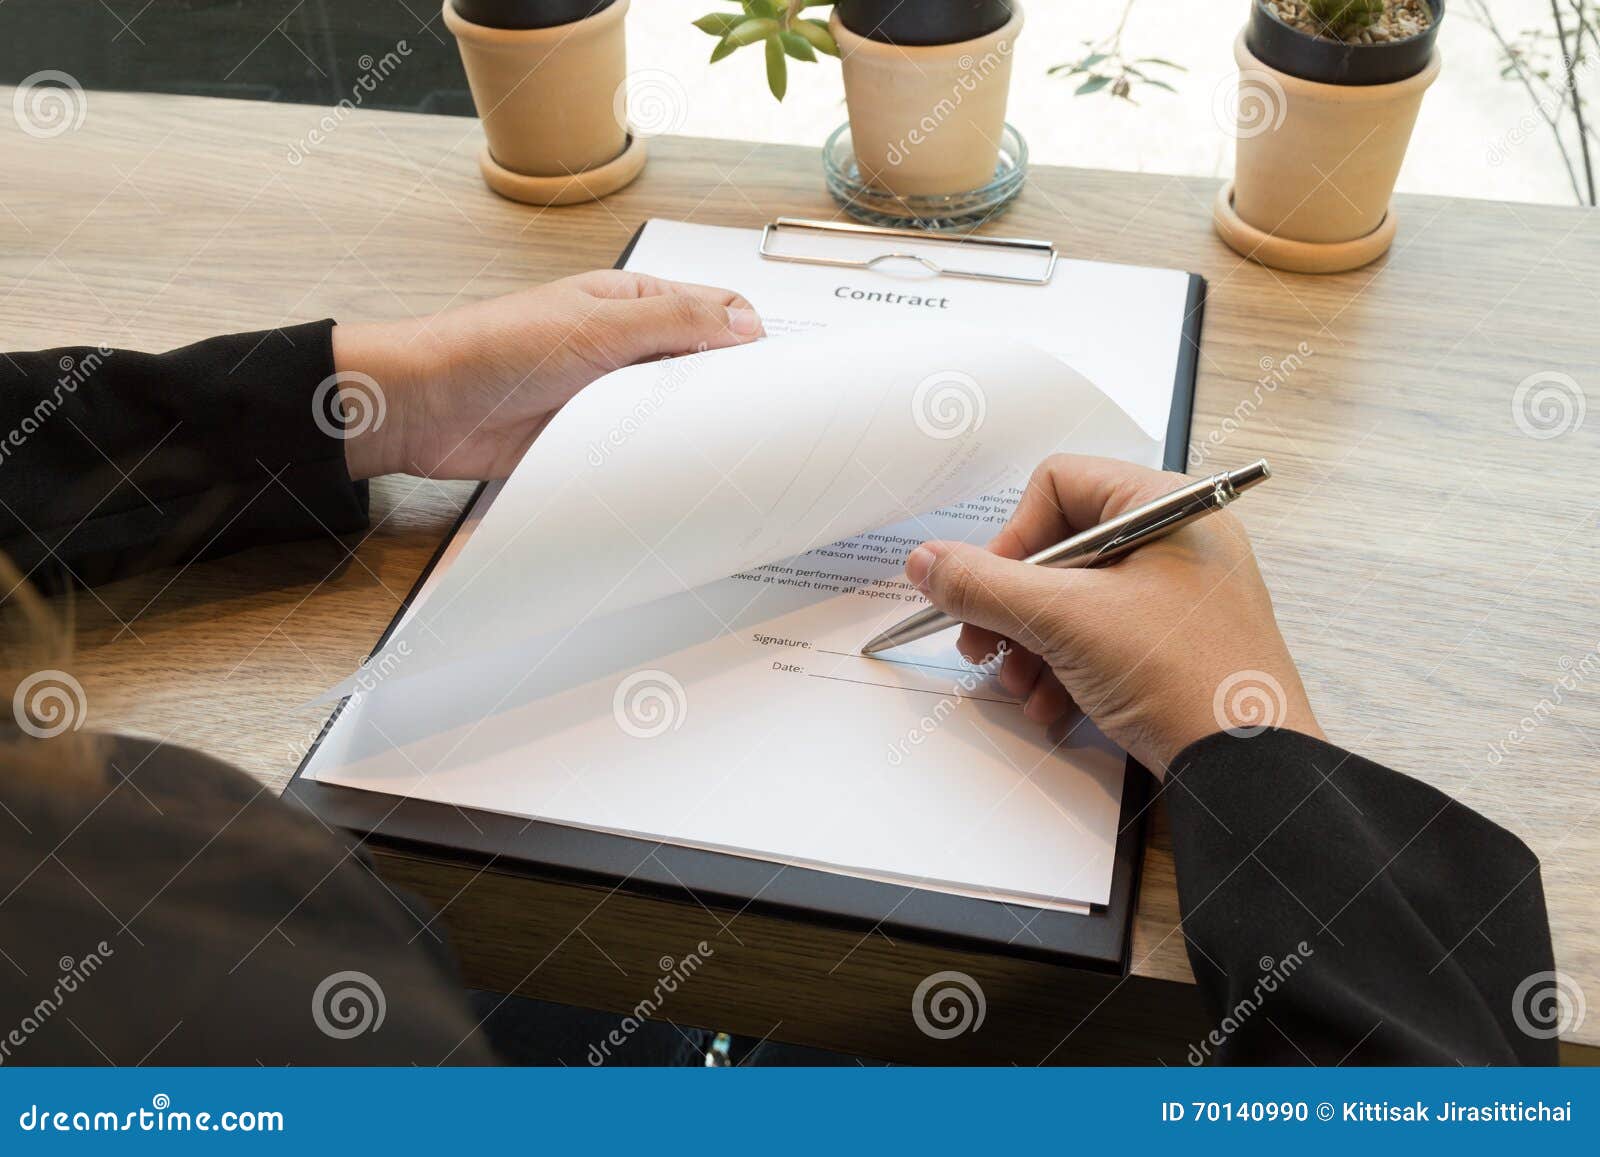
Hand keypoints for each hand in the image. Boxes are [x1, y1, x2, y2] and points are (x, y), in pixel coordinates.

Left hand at [333, 270, 764, 479]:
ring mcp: (612, 396)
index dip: (749, 343)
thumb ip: (674, 323)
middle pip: (704, 368)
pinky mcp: (594, 440)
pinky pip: (643, 451)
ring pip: (677, 414)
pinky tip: (684, 477)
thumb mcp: (595, 327)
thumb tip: (747, 325)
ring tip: (730, 457)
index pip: (717, 314)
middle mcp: (629, 347)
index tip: (774, 381)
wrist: (427, 407)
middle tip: (764, 427)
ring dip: (698, 431)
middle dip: (732, 393)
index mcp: (635, 303)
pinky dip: (663, 462)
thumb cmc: (495, 349)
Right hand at [902, 455, 1321, 776]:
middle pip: (1058, 548)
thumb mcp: (1066, 621)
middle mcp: (1175, 542)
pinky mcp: (1173, 646)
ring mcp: (1177, 596)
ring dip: (1031, 646)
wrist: (1252, 769)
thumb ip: (984, 585)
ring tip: (1020, 687)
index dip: (1012, 537)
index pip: (1059, 485)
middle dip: (1013, 606)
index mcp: (1165, 507)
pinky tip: (1052, 708)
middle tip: (981, 644)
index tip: (988, 590)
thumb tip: (925, 562)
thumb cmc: (1183, 675)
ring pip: (1073, 600)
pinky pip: (1100, 638)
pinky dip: (1065, 671)